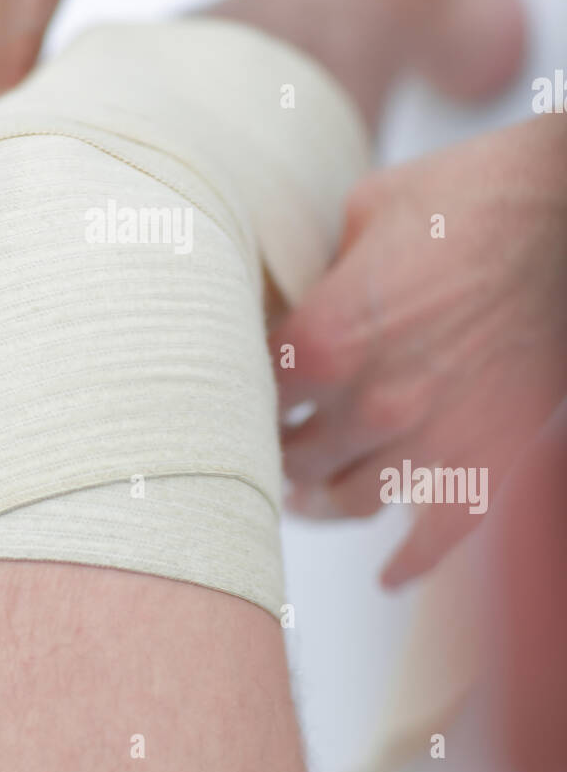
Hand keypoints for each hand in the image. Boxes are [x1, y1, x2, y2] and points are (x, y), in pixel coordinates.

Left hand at [270, 116, 566, 586]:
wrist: (565, 214)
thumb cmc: (466, 195)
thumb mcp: (363, 212)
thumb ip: (321, 271)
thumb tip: (296, 293)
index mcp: (325, 338)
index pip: (254, 393)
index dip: (240, 393)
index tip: (236, 392)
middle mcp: (371, 402)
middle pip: (294, 455)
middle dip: (274, 450)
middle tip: (263, 448)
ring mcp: (432, 440)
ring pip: (350, 502)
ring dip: (320, 503)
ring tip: (303, 498)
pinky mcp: (487, 461)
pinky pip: (438, 539)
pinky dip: (409, 564)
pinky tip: (389, 576)